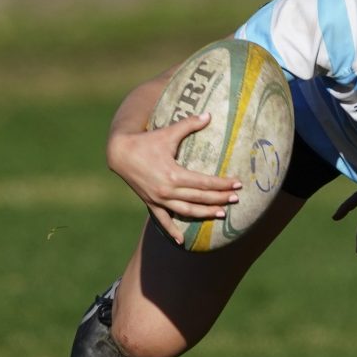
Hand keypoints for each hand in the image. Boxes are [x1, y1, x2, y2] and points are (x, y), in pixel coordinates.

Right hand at [107, 113, 240, 244]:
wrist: (119, 153)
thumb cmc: (146, 141)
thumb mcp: (168, 132)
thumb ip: (189, 124)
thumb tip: (209, 114)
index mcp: (174, 174)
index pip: (205, 183)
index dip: (222, 183)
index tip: (237, 183)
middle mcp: (167, 190)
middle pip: (199, 198)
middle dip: (219, 198)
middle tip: (236, 199)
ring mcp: (158, 199)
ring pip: (186, 211)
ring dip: (204, 214)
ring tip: (221, 214)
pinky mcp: (150, 202)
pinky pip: (162, 220)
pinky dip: (171, 231)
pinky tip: (181, 241)